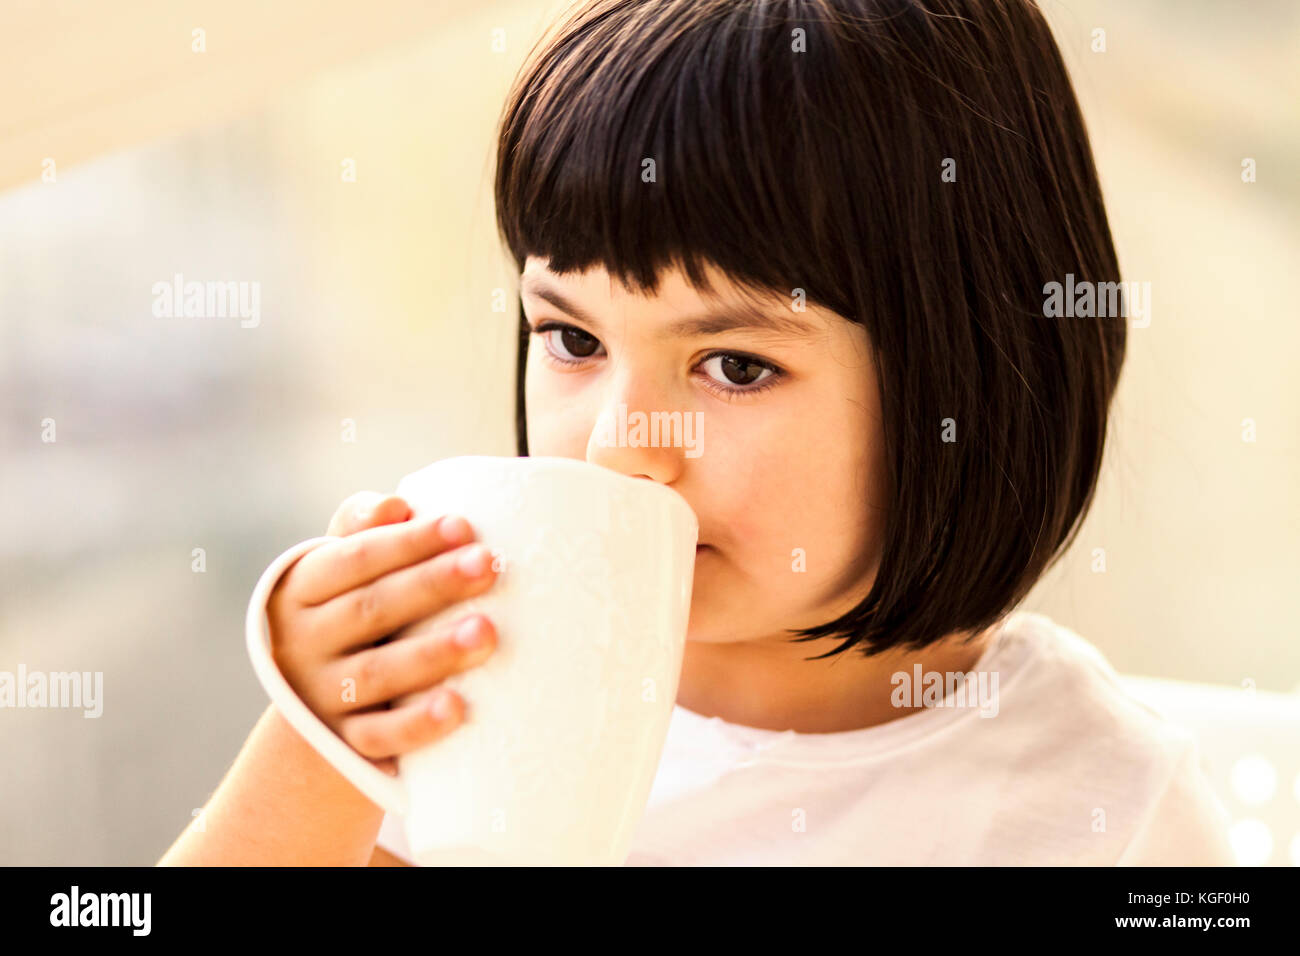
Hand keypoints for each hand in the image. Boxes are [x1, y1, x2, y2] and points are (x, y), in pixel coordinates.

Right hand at [266, 491, 497, 777]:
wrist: (311, 709)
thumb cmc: (348, 613)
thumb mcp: (339, 571)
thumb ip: (362, 531)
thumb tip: (397, 505)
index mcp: (301, 589)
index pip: (354, 558)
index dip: (408, 543)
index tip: (463, 526)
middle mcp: (304, 642)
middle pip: (371, 610)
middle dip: (432, 585)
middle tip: (488, 565)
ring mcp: (321, 696)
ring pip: (377, 673)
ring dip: (433, 653)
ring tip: (487, 632)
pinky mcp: (345, 744)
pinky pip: (380, 736)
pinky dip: (417, 725)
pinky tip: (457, 708)